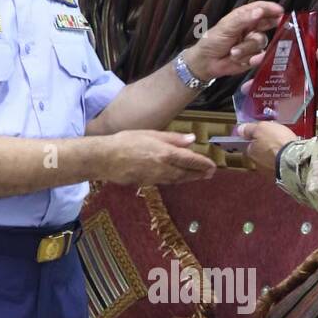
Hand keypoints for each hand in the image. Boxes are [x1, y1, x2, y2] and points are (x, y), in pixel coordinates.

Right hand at [97, 130, 216, 184]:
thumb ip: (172, 138)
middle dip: (199, 173)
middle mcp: (164, 168)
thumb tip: (191, 139)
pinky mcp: (148, 183)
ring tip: (199, 177)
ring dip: (190, 178)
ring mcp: (156, 178)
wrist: (106, 159)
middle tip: (210, 174)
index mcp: (166, 153)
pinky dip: (177, 180)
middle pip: (186, 172)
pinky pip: (167, 182)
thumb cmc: (126, 141)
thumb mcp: (150, 134)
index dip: (203, 163)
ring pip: (178, 179)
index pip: (190, 160)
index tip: (212, 166)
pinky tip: (179, 178)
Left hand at [184, 1, 283, 80]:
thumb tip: (259, 12)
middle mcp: (250, 28)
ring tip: (234, 52)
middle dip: (271, 25)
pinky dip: (250, 58)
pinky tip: (244, 60)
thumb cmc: (213, 41)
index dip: (271, 8)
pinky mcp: (253, 56)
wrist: (207, 62)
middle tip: (277, 24)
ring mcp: (252, 43)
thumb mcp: (226, 27)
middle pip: (267, 23)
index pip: (260, 8)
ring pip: (261, 42)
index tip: (280, 11)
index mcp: (243, 17)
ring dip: (247, 48)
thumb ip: (243, 19)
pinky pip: (259, 55)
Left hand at [236, 121, 295, 171]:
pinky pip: (281, 167)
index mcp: (250, 152)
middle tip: (277, 140)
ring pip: (271, 161)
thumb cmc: (276, 142)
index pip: (251, 145)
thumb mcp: (262, 128)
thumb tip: (240, 130)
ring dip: (276, 156)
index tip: (266, 134)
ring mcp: (269, 173)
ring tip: (286, 149)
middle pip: (261, 154)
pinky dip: (284, 162)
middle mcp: (257, 164)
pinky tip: (290, 157)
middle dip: (267, 148)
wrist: (293, 159)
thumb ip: (250, 129)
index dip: (258, 138)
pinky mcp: (281, 178)